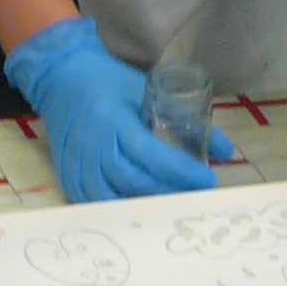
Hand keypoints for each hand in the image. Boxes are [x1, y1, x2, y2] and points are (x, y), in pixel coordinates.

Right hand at [3, 17, 231, 203]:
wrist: (61, 77)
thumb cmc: (108, 82)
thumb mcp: (148, 91)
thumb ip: (186, 120)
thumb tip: (225, 150)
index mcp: (114, 122)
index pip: (152, 155)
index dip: (182, 172)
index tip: (207, 178)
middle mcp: (94, 148)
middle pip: (136, 182)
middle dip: (170, 192)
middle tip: (196, 195)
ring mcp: (78, 165)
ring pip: (115, 199)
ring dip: (146, 205)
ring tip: (172, 204)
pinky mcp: (68, 177)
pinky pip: (95, 203)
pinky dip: (119, 208)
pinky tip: (140, 208)